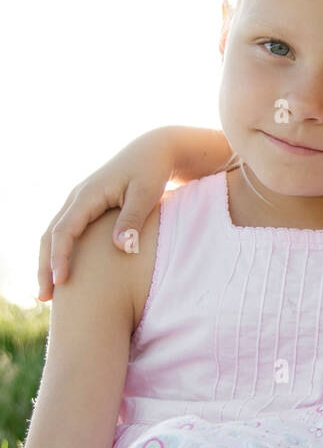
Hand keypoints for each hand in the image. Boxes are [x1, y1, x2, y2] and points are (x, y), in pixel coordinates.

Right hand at [37, 129, 177, 299]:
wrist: (154, 150)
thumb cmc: (152, 171)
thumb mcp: (146, 194)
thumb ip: (132, 220)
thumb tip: (121, 248)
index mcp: (88, 194)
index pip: (65, 230)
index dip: (60, 257)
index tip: (61, 282)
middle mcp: (77, 197)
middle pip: (50, 235)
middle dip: (44, 266)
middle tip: (44, 297)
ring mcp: (79, 201)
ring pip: (54, 234)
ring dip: (48, 262)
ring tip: (48, 292)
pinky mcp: (86, 207)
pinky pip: (65, 232)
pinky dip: (59, 253)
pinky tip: (63, 273)